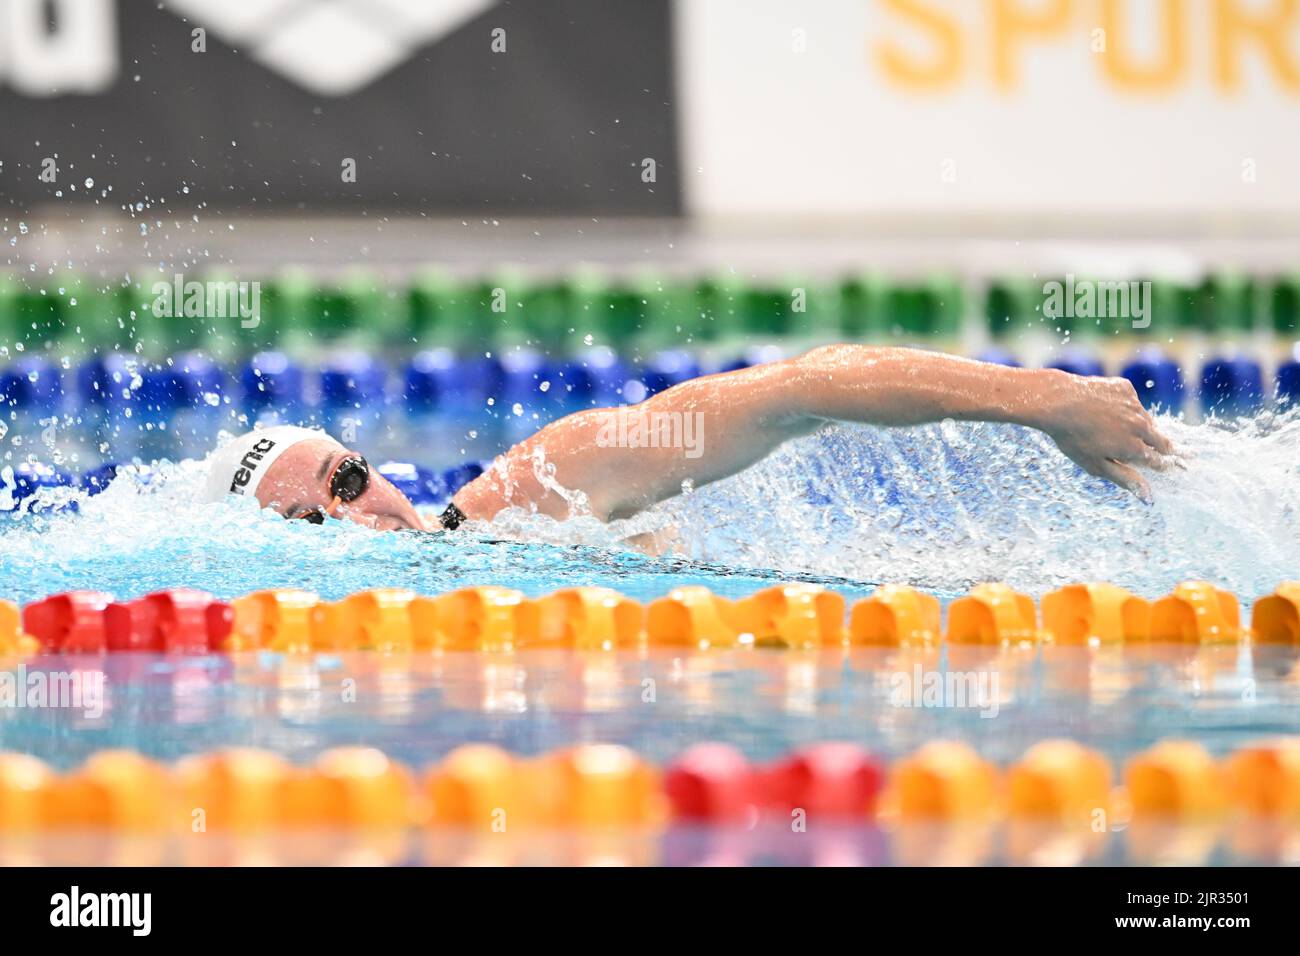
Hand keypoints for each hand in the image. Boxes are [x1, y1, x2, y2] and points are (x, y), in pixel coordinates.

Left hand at [1033, 371, 1176, 499]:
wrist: (1057, 402)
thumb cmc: (1073, 438)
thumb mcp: (1096, 465)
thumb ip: (1125, 479)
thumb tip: (1149, 497)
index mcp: (1135, 448)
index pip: (1159, 460)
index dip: (1162, 465)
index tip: (1163, 466)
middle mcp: (1140, 426)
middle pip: (1162, 440)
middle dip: (1163, 448)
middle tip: (1160, 450)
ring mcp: (1134, 405)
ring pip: (1146, 420)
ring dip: (1140, 427)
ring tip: (1121, 431)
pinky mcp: (1125, 388)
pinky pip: (1131, 402)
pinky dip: (1124, 408)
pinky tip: (1106, 410)